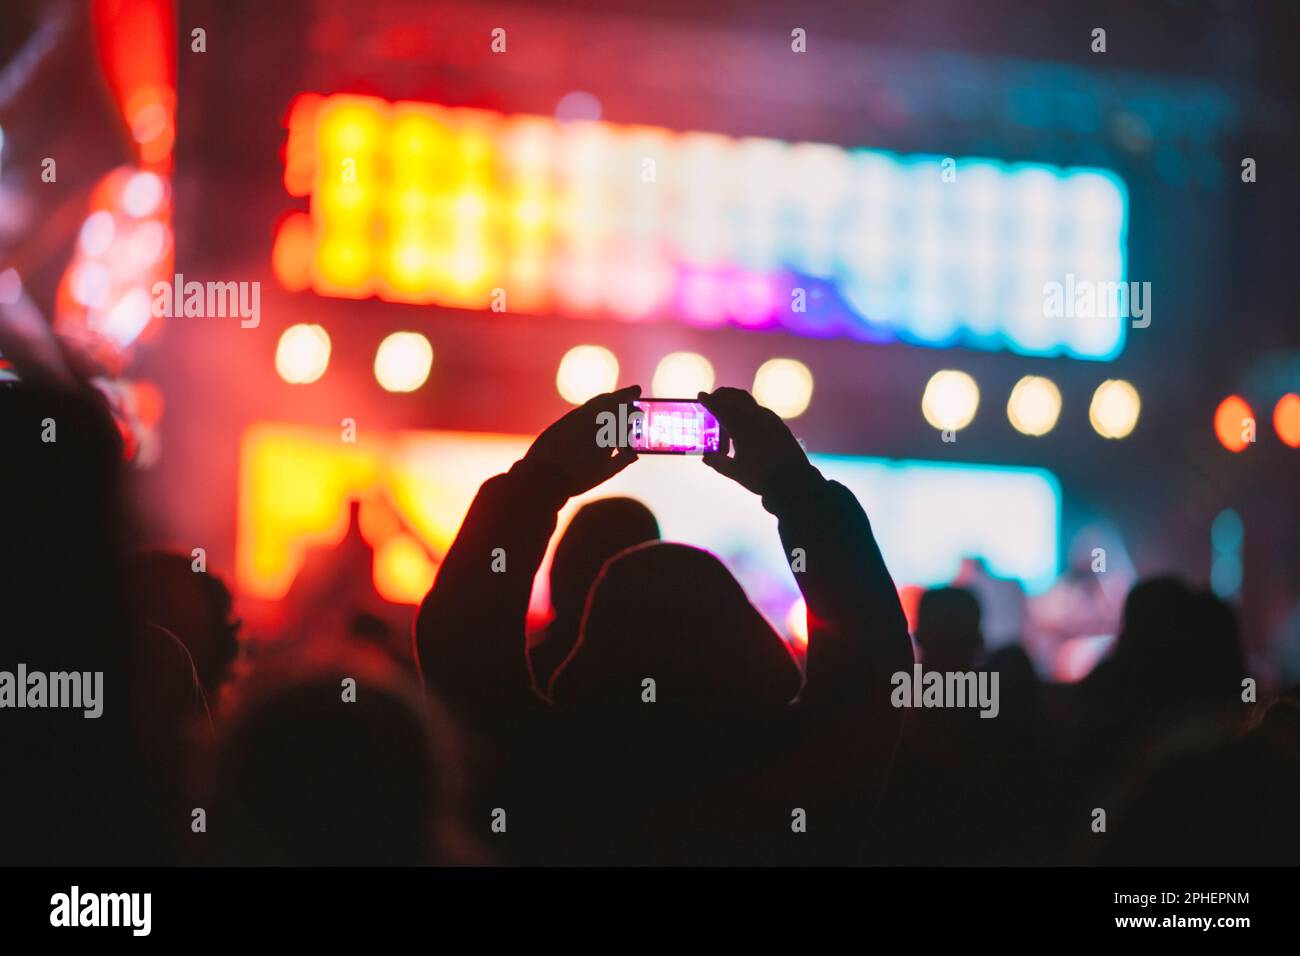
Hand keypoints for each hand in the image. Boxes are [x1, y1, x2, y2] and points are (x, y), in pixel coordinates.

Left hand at [521, 385, 640, 499]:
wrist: (544, 476)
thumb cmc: (577, 478)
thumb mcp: (605, 473)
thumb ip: (622, 461)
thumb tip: (634, 455)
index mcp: (607, 431)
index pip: (626, 413)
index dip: (635, 410)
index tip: (641, 410)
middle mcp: (593, 419)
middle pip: (613, 400)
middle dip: (625, 395)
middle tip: (635, 391)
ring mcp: (577, 417)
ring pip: (598, 401)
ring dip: (610, 398)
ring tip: (616, 398)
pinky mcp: (565, 420)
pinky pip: (585, 407)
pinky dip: (596, 405)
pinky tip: (597, 410)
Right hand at [698, 387, 809, 496]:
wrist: (793, 480)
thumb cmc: (761, 477)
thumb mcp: (735, 472)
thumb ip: (718, 463)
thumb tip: (707, 457)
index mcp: (742, 429)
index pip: (722, 409)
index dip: (710, 402)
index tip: (700, 395)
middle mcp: (756, 419)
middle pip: (736, 397)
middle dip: (723, 394)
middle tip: (714, 398)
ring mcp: (770, 420)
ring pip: (749, 402)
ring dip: (736, 401)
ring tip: (729, 409)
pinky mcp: (779, 424)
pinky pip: (761, 410)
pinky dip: (749, 409)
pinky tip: (747, 421)